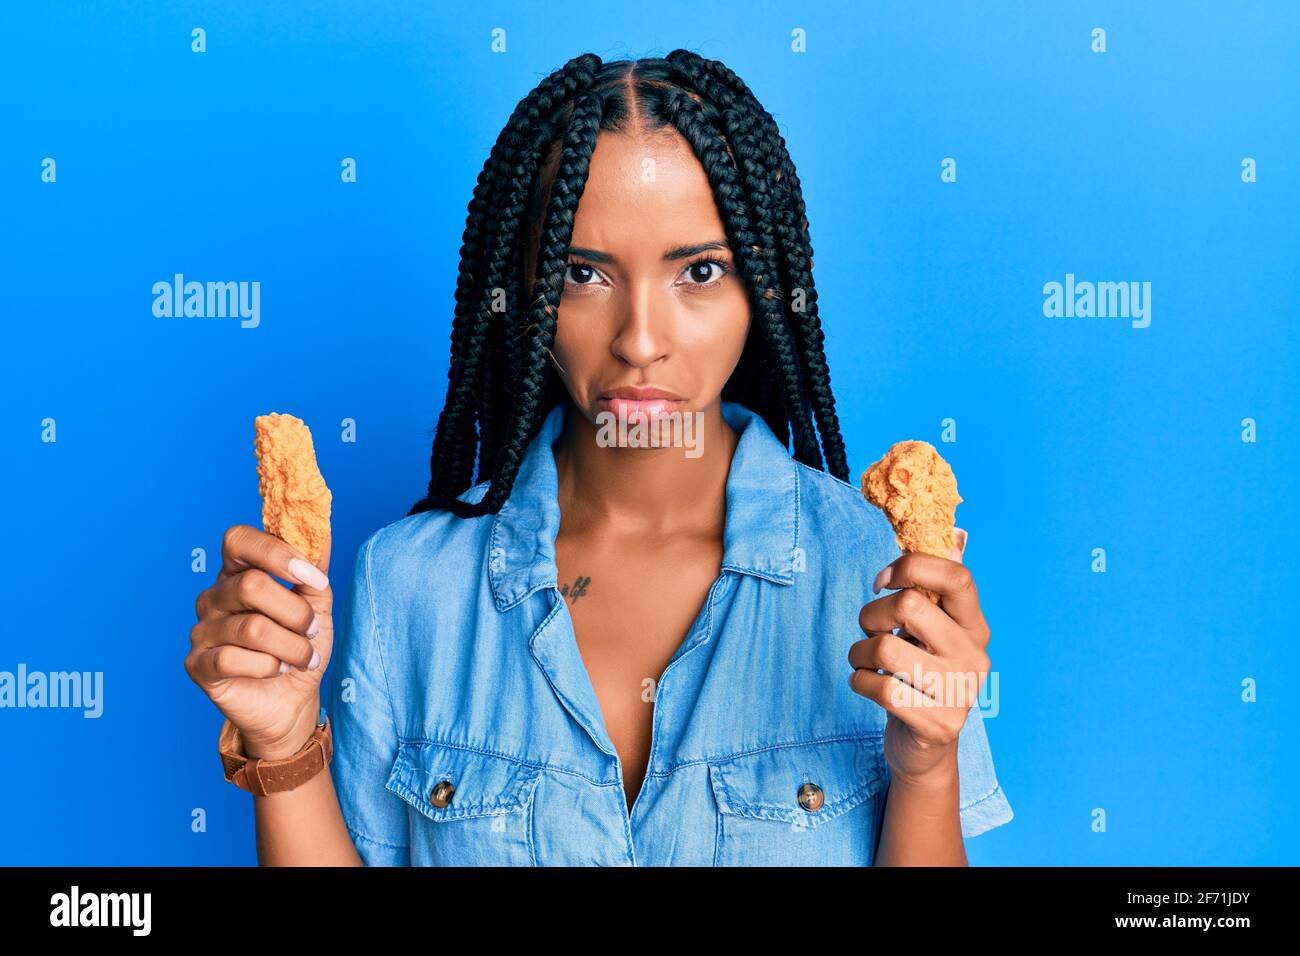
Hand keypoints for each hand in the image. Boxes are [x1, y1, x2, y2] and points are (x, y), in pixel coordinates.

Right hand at [185, 524, 332, 760]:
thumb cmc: (301, 645)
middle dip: (295, 612)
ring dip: (292, 647)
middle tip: (313, 630)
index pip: (238, 539)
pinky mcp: (197, 664)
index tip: (314, 578)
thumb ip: (315, 570)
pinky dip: (268, 667)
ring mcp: (201, 630)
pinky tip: (278, 670)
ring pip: (251, 629)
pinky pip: (232, 659)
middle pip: (251, 586)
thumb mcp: (317, 605)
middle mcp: (214, 596)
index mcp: (239, 572)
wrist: (294, 700)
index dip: (277, 553)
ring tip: (304, 658)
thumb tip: (322, 532)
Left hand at [848, 529, 991, 783]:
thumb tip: (959, 532)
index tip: (883, 581)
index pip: (957, 577)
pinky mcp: (937, 724)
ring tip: (866, 661)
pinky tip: (867, 684)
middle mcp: (975, 656)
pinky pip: (879, 688)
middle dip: (871, 614)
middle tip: (870, 630)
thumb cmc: (921, 675)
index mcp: (976, 626)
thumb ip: (940, 586)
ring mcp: (960, 692)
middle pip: (909, 606)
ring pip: (886, 648)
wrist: (925, 747)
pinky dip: (859, 681)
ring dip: (859, 652)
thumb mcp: (934, 630)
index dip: (911, 567)